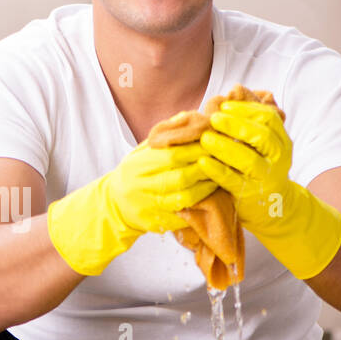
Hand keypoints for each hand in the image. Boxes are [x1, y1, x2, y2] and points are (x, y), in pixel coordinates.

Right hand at [47, 139, 218, 275]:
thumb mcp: (143, 149)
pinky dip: (199, 205)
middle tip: (225, 158)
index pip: (172, 154)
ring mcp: (148, 207)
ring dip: (206, 187)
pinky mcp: (155, 223)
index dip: (197, 148)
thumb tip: (190, 116)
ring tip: (220, 176)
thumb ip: (166, 133)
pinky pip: (182, 215)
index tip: (215, 140)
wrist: (115, 204)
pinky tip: (211, 197)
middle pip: (180, 176)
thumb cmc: (135, 172)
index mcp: (138, 165)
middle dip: (206, 167)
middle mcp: (141, 186)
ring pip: (184, 197)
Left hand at [197, 99, 340, 279]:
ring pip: (248, 159)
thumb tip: (228, 96)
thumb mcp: (262, 147)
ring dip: (225, 147)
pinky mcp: (250, 195)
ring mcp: (266, 178)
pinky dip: (217, 170)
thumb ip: (249, 126)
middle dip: (236, 125)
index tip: (225, 106)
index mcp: (282, 142)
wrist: (275, 208)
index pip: (269, 118)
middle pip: (262, 136)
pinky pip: (233, 180)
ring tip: (205, 139)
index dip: (246, 110)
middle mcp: (278, 158)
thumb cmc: (260, 170)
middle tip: (214, 119)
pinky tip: (203, 162)